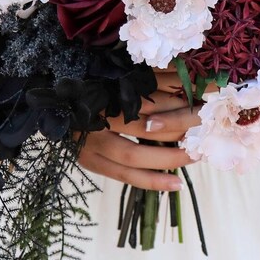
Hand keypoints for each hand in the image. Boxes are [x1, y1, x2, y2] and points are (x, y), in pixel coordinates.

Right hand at [78, 69, 202, 190]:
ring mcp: (90, 141)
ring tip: (195, 157)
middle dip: (179, 130)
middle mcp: (96, 116)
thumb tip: (196, 78)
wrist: (54, 100)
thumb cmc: (96, 82)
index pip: (150, 98)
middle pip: (144, 126)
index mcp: (105, 89)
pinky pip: (124, 176)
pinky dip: (151, 182)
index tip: (205, 104)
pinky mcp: (88, 160)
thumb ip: (158, 76)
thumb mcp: (125, 74)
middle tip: (205, 131)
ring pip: (133, 156)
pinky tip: (176, 185)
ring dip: (168, 159)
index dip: (180, 103)